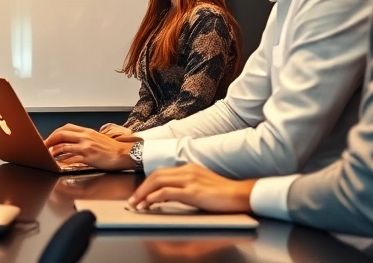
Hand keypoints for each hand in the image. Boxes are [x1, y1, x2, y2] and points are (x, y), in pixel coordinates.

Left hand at [44, 124, 135, 170]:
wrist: (124, 154)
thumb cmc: (112, 149)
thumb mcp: (97, 138)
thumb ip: (84, 139)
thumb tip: (72, 143)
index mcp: (87, 131)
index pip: (66, 128)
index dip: (54, 133)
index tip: (49, 139)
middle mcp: (85, 136)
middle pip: (61, 134)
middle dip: (49, 140)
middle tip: (44, 147)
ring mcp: (86, 146)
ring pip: (64, 145)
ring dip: (54, 151)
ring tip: (49, 155)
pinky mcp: (88, 156)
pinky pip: (71, 158)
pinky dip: (63, 161)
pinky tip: (60, 164)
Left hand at [127, 164, 255, 212]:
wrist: (239, 194)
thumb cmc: (222, 193)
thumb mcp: (200, 184)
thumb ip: (184, 186)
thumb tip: (164, 195)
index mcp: (188, 168)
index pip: (161, 172)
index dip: (147, 183)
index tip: (139, 193)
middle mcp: (187, 170)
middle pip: (156, 175)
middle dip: (141, 188)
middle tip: (133, 200)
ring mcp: (189, 180)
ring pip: (158, 182)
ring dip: (144, 193)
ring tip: (137, 204)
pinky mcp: (192, 192)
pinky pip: (167, 192)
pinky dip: (154, 197)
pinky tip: (149, 204)